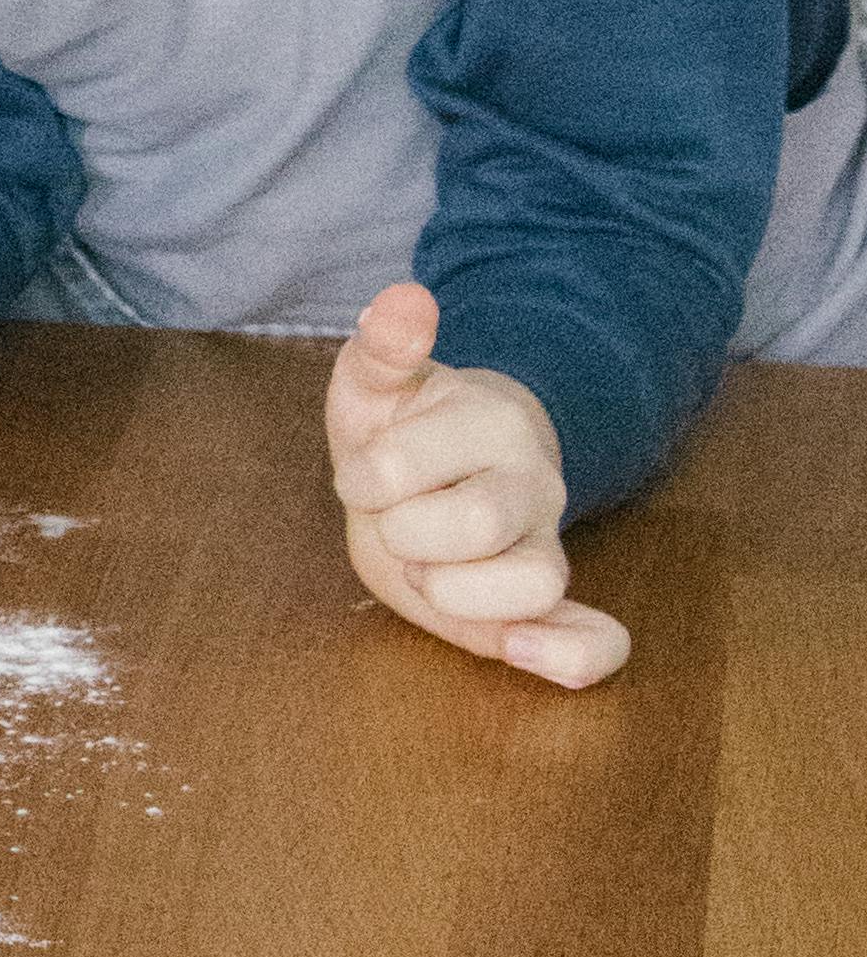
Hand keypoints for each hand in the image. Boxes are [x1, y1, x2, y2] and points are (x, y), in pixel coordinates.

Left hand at [325, 283, 626, 689]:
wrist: (440, 473)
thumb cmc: (402, 428)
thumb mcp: (377, 383)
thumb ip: (384, 345)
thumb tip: (404, 298)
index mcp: (491, 420)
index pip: (409, 465)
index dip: (368, 478)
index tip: (362, 475)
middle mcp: (535, 482)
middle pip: (474, 523)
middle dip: (407, 533)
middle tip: (397, 521)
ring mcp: (547, 544)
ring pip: (536, 582)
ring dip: (459, 592)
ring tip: (432, 571)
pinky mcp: (551, 606)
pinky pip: (594, 642)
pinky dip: (570, 658)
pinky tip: (521, 652)